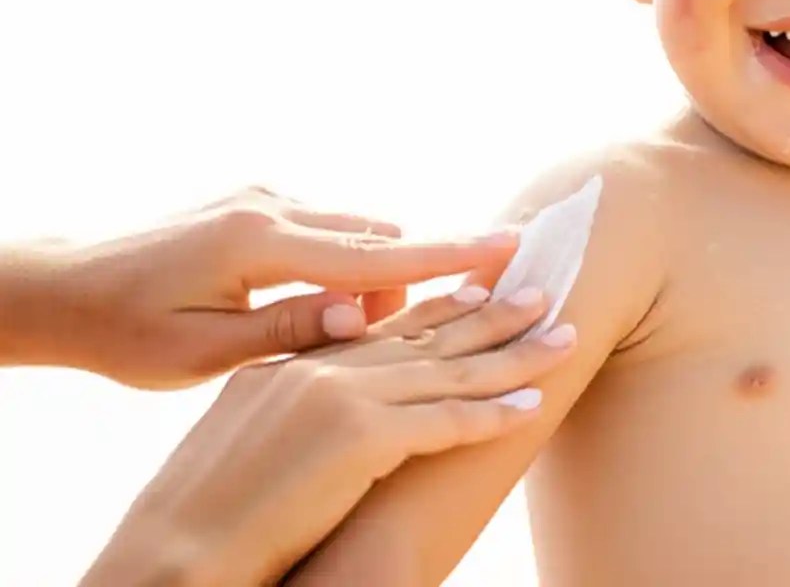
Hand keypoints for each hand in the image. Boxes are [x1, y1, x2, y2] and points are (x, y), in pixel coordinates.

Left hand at [4, 186, 516, 388]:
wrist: (64, 287)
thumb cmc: (127, 333)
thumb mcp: (206, 354)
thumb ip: (292, 331)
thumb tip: (366, 318)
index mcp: (259, 244)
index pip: (375, 255)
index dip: (448, 255)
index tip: (507, 245)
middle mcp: (268, 206)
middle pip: (373, 242)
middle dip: (397, 287)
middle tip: (366, 336)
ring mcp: (262, 196)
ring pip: (352, 234)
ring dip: (364, 277)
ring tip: (327, 327)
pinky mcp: (254, 199)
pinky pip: (324, 228)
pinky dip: (336, 262)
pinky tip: (305, 301)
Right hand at [81, 286, 574, 586]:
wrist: (179, 545)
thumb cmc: (210, 504)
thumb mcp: (252, 426)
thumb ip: (297, 393)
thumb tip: (339, 400)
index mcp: (296, 358)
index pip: (386, 324)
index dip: (442, 304)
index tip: (484, 289)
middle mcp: (324, 365)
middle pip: (429, 335)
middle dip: (495, 315)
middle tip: (546, 292)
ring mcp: (343, 397)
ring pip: (450, 372)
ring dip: (515, 357)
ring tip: (564, 337)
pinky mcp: (359, 437)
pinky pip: (444, 422)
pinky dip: (493, 415)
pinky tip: (533, 406)